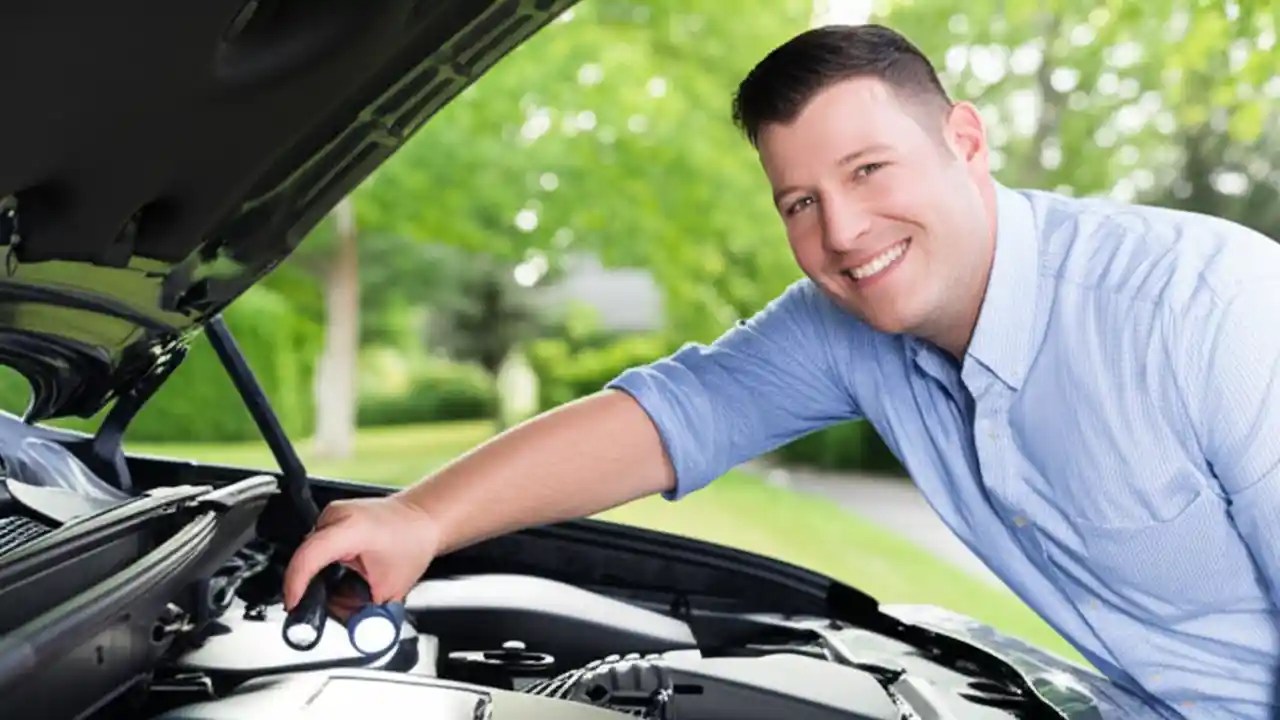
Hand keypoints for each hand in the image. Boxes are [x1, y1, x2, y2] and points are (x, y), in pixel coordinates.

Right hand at [282, 494, 441, 613]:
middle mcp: (337, 516)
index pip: (309, 556)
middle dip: (309, 587)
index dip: (296, 584)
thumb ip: (369, 613)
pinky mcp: (332, 518)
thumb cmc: (414, 542)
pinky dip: (323, 565)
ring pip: (309, 554)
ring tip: (338, 590)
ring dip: (317, 576)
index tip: (295, 604)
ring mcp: (332, 514)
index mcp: (351, 528)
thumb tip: (356, 634)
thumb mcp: (393, 587)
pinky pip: (316, 546)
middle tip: (320, 606)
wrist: (423, 518)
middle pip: (305, 558)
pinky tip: (339, 575)